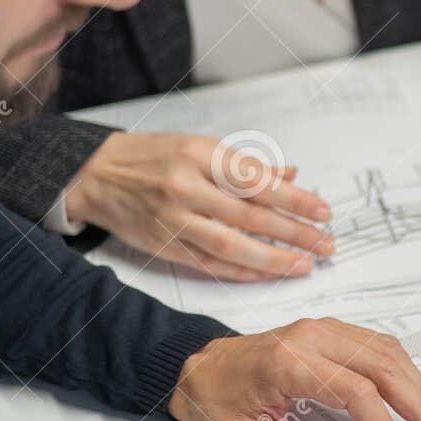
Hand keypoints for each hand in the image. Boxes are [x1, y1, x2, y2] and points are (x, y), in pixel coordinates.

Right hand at [66, 132, 333, 280]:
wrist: (95, 174)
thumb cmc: (155, 158)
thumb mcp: (202, 148)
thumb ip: (248, 166)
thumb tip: (293, 174)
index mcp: (200, 154)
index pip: (258, 181)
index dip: (295, 199)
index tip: (323, 212)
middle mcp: (186, 186)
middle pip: (250, 216)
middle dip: (294, 233)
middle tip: (325, 244)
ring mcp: (172, 217)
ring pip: (231, 245)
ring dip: (273, 258)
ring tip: (304, 264)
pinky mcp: (163, 244)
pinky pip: (210, 263)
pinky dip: (242, 270)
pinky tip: (268, 273)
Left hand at [167, 319, 420, 420]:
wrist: (196, 367)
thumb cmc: (214, 402)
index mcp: (287, 363)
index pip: (356, 392)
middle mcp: (311, 337)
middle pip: (384, 367)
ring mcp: (324, 330)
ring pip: (389, 353)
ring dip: (420, 390)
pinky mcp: (332, 333)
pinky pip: (381, 347)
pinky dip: (406, 374)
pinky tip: (417, 399)